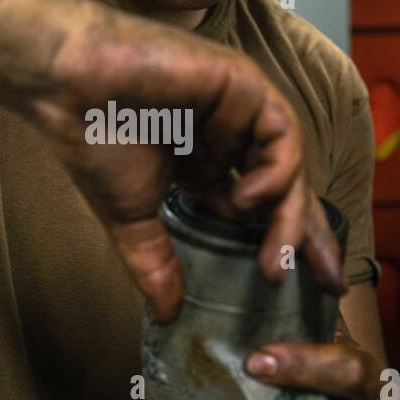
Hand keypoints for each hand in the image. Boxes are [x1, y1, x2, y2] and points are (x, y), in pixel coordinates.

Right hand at [28, 0, 344, 322]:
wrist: (70, 85)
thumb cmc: (93, 137)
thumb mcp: (132, 216)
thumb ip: (154, 262)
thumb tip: (165, 315)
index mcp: (205, 163)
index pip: (258, 207)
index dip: (281, 243)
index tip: (297, 286)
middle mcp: (229, 135)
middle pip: (287, 189)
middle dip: (309, 238)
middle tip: (329, 284)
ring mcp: (239, 108)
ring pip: (287, 165)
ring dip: (287, 215)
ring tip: (275, 257)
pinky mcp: (244, 84)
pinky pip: (281, 133)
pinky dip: (275, 170)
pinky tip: (248, 198)